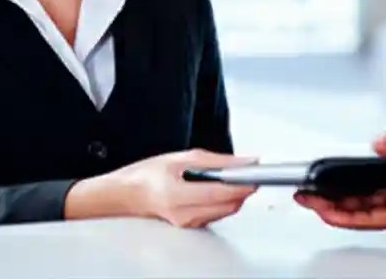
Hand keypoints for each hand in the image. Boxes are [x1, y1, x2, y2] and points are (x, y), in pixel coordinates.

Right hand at [102, 149, 258, 227]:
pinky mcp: (193, 225)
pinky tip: (218, 188)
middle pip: (227, 206)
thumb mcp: (182, 158)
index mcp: (177, 195)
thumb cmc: (149, 175)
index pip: (219, 193)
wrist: (130, 194)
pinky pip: (217, 214)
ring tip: (231, 178)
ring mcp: (189, 223)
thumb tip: (243, 162)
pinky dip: (223, 201)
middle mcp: (184, 214)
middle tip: (247, 172)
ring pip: (225, 211)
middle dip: (242, 190)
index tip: (255, 174)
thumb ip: (216, 161)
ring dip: (234, 195)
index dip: (241, 184)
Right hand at [294, 111, 385, 229]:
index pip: (372, 179)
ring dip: (332, 207)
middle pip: (360, 198)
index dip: (348, 179)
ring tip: (308, 201)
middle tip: (308, 192)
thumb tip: (377, 143)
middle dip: (331, 196)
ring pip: (359, 211)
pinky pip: (369, 219)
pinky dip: (346, 216)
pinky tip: (327, 211)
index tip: (327, 175)